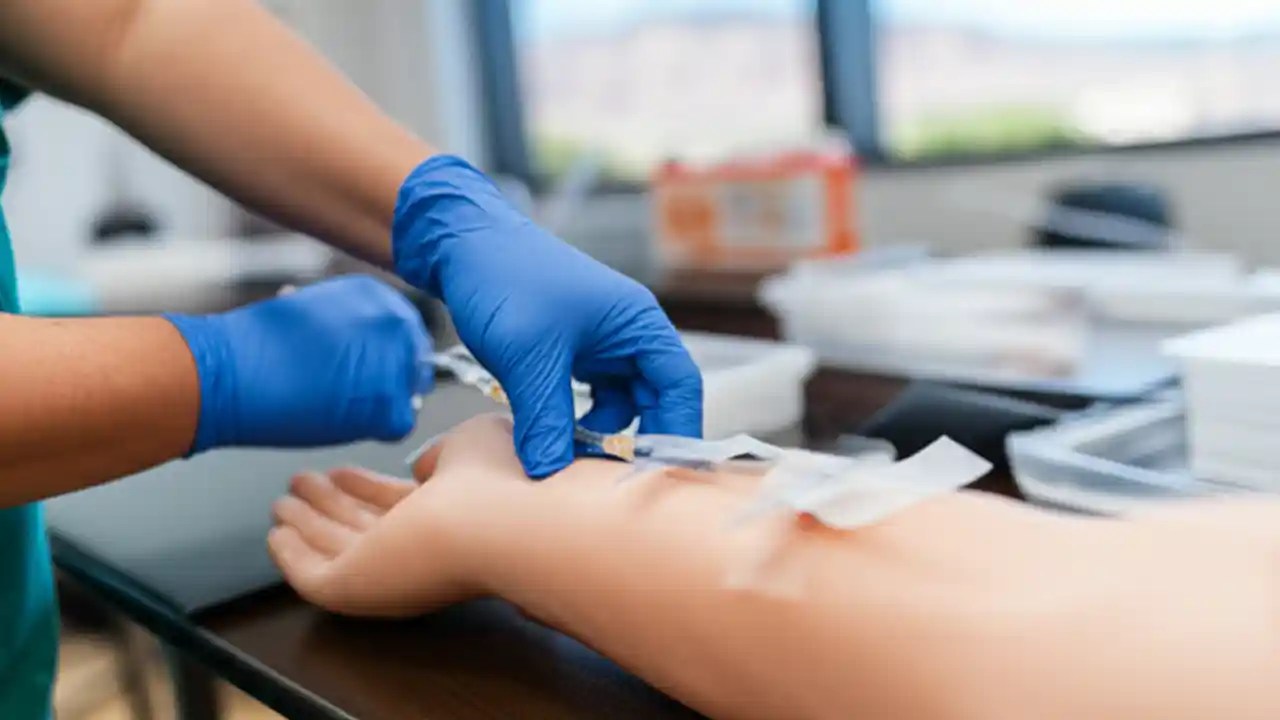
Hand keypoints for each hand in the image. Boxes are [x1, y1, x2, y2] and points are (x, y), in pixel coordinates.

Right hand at [165, 275, 429, 451]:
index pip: (404, 333)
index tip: (367, 372)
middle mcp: (394, 320)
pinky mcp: (388, 400)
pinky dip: (375, 428)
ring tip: (335, 404)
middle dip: (389, 381)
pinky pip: (399, 423)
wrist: (230, 369)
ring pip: (407, 395)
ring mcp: (397, 359)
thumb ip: (346, 328)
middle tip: (353, 395)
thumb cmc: (255, 345)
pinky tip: (342, 420)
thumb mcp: (310, 314)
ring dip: (380, 404)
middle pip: (414, 363)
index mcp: (374, 294)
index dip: (386, 358)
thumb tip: (360, 349)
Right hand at [268, 414, 524, 615]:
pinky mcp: (356, 589)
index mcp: (451, 517)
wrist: (503, 522)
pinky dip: (292, 560)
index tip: (342, 473)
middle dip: (330, 506)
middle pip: (363, 529)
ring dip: (307, 524)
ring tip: (281, 501)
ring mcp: (387, 572)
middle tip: (298, 484)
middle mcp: (419, 549)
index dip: (368, 488)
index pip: (401, 507)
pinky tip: (276, 536)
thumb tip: (419, 466)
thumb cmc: (505, 476)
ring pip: (337, 549)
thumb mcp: (477, 440)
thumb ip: (444, 452)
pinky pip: (315, 579)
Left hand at [393, 155, 702, 476]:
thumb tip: (552, 475)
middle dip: (640, 442)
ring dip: (603, 436)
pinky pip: (590, 400)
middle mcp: (628, 335)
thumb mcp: (527, 355)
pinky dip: (577, 425)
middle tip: (617, 484)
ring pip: (621, 406)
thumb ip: (546, 418)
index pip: (680, 386)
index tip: (663, 476)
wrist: (458, 243)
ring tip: (574, 462)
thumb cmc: (503, 277)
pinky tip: (552, 438)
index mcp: (638, 323)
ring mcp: (600, 345)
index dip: (678, 431)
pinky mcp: (571, 355)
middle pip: (657, 401)